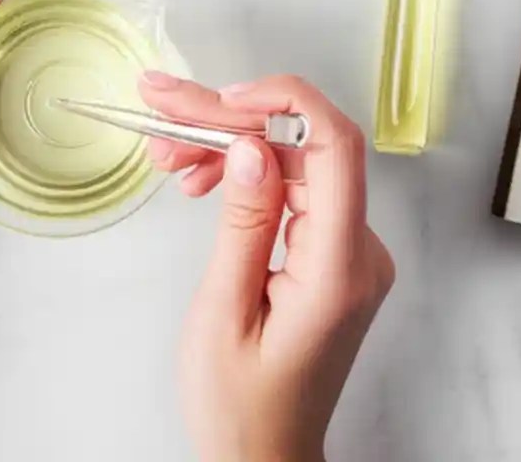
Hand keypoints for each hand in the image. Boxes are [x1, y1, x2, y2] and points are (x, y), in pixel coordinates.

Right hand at [139, 73, 394, 461]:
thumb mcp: (224, 312)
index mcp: (338, 270)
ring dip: (229, 148)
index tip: (222, 95)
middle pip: (304, 150)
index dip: (283, 102)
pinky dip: (244, 179)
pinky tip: (201, 182)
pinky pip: (293, 194)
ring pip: (293, 166)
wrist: (263, 457)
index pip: (335, 148)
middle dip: (229, 122)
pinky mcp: (330, 258)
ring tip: (167, 155)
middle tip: (162, 107)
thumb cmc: (240, 406)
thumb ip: (244, 224)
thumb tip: (251, 147)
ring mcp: (349, 255)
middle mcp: (358, 254)